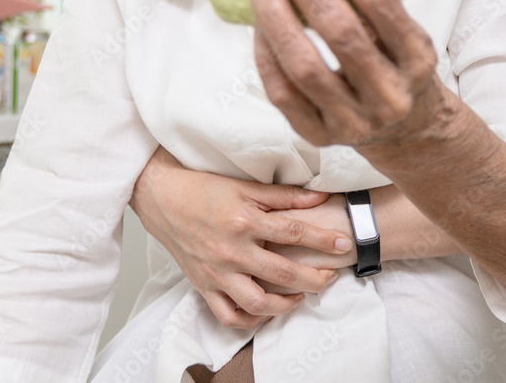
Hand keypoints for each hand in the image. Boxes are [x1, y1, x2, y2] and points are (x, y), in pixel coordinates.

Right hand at [130, 147, 353, 327]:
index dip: (323, 240)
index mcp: (244, 222)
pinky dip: (249, 319)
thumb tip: (319, 197)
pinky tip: (266, 310)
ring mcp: (217, 272)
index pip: (294, 233)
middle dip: (315, 279)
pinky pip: (228, 315)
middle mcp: (232, 251)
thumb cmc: (202, 188)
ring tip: (300, 296)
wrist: (161, 198)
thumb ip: (284, 196)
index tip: (344, 244)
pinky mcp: (203, 285)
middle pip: (283, 274)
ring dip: (285, 305)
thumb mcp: (245, 186)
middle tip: (331, 277)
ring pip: (258, 303)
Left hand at [248, 0, 450, 164]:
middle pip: (340, 31)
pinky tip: (258, 23)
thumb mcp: (405, 35)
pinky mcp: (320, 137)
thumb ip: (371, 3)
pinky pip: (283, 93)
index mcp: (417, 60)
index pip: (379, 2)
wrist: (408, 132)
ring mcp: (355, 121)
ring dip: (277, 16)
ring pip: (305, 66)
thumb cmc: (398, 67)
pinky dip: (266, 53)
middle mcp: (390, 95)